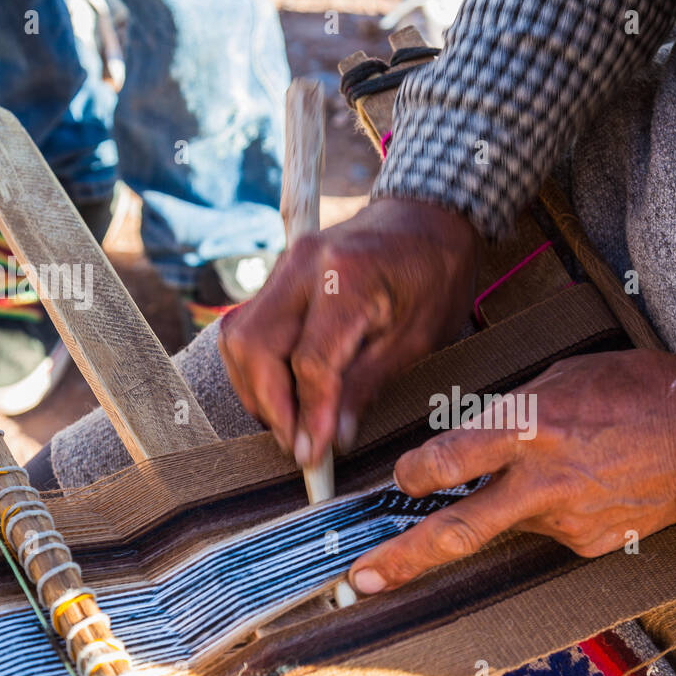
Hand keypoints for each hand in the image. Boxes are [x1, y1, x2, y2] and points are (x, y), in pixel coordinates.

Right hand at [218, 197, 479, 463]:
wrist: (429, 218)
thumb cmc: (435, 277)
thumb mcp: (418, 339)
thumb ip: (368, 386)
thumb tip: (332, 439)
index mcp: (347, 278)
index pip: (309, 362)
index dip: (308, 416)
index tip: (313, 458)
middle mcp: (303, 264)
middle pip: (256, 347)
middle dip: (270, 406)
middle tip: (298, 446)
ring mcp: (285, 265)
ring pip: (240, 338)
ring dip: (256, 389)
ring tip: (291, 424)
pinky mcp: (279, 274)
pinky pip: (248, 327)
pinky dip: (258, 367)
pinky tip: (285, 393)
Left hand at [347, 350, 675, 593]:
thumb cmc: (643, 392)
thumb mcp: (566, 376)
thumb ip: (514, 411)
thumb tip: (475, 439)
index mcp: (530, 427)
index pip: (448, 460)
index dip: (412, 474)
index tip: (399, 481)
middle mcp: (540, 480)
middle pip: (456, 530)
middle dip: (402, 557)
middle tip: (362, 578)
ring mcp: (565, 520)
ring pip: (508, 522)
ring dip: (511, 506)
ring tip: (564, 470)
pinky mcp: (588, 545)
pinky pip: (550, 530)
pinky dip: (554, 510)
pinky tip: (588, 485)